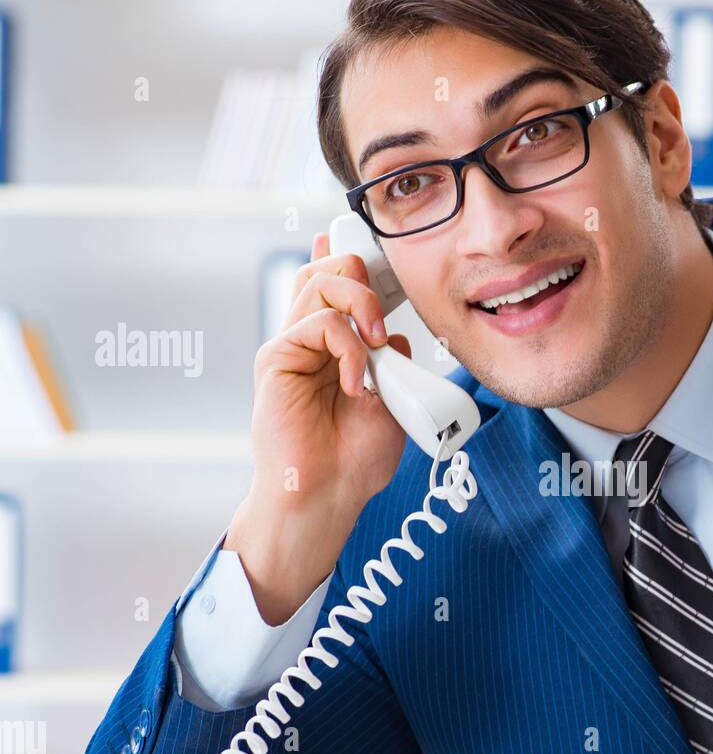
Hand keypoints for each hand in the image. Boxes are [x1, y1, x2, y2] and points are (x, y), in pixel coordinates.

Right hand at [226, 231, 410, 622]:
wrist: (328, 495)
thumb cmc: (355, 460)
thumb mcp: (392, 401)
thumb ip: (392, 360)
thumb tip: (395, 334)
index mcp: (335, 347)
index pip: (338, 284)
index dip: (355, 259)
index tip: (385, 259)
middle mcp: (310, 340)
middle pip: (327, 269)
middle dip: (365, 275)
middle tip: (386, 318)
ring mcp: (291, 346)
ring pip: (321, 282)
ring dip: (363, 304)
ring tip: (378, 346)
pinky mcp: (276, 358)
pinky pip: (319, 323)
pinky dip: (349, 347)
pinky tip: (355, 383)